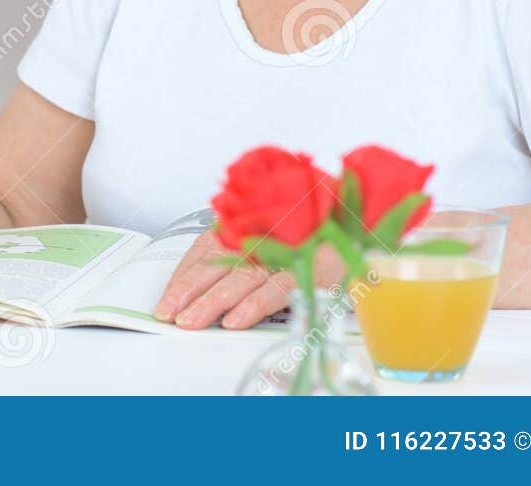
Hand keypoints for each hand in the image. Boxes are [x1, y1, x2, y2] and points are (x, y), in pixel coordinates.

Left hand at [153, 232, 346, 329]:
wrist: (364, 209)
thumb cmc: (314, 219)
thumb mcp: (270, 227)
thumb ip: (241, 244)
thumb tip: (206, 275)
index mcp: (247, 224)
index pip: (204, 250)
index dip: (182, 275)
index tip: (166, 297)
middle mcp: (260, 235)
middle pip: (214, 266)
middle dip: (187, 292)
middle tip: (167, 314)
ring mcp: (283, 252)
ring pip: (238, 280)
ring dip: (211, 303)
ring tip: (191, 321)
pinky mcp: (308, 269)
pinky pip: (274, 290)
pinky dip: (252, 306)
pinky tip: (234, 320)